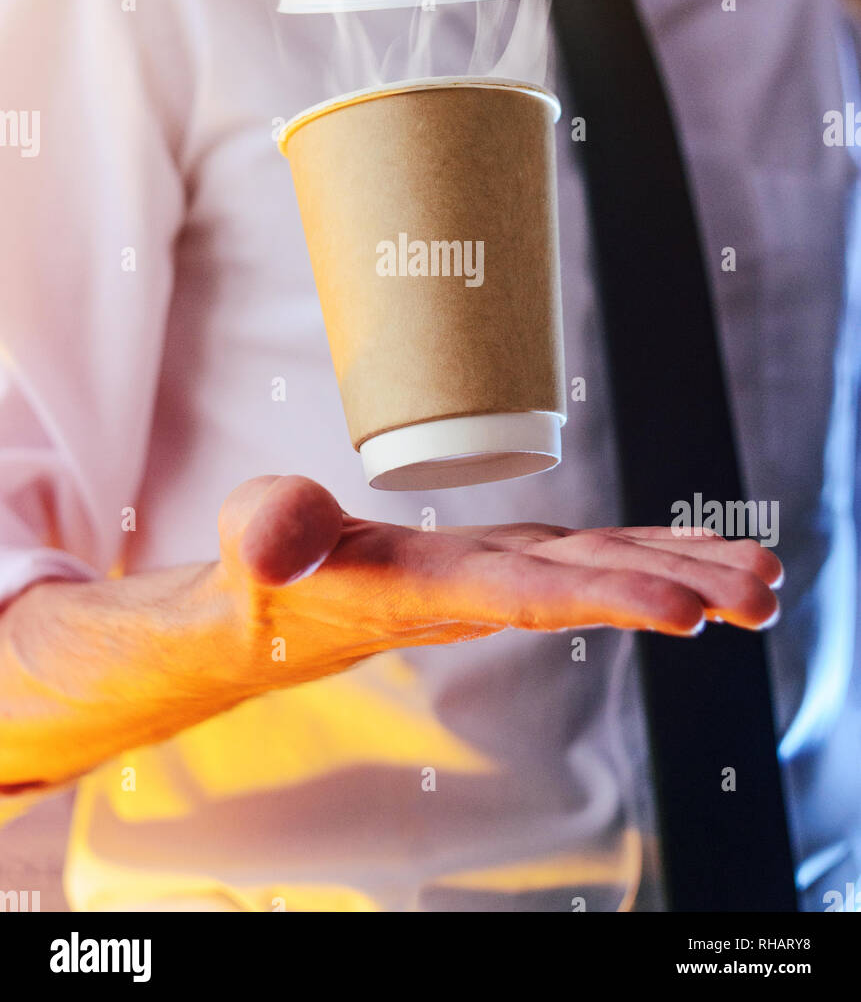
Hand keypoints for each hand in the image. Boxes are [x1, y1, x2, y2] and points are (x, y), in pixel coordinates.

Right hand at [214, 475, 782, 694]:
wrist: (272, 615)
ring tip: (762, 584)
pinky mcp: (498, 562)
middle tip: (763, 590)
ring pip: (600, 571)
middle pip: (590, 585)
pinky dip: (645, 559)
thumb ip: (269, 532)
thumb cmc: (263, 576)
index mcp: (424, 587)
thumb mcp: (253, 542)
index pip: (527, 595)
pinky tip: (698, 563)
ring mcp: (493, 576)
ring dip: (684, 575)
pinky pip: (584, 559)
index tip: (689, 616)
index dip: (610, 600)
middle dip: (679, 586)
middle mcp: (476, 590)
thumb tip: (277, 542)